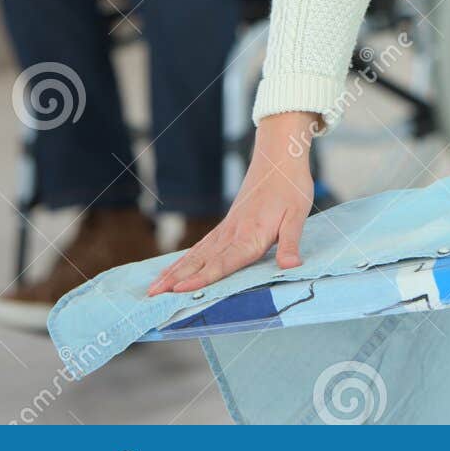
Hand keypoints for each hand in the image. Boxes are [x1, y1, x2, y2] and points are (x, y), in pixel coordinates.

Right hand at [145, 113, 322, 295]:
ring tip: (154, 286)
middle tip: (152, 295)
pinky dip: (185, 259)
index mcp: (250, 235)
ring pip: (196, 253)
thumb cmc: (290, 185)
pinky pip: (202, 245)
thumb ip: (291, 242)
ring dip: (174, 271)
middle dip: (176, 279)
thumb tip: (291, 266)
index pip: (223, 262)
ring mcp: (227, 228)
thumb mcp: (298, 214)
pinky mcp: (227, 224)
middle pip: (200, 260)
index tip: (179, 291)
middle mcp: (233, 233)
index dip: (202, 279)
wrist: (279, 155)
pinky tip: (175, 268)